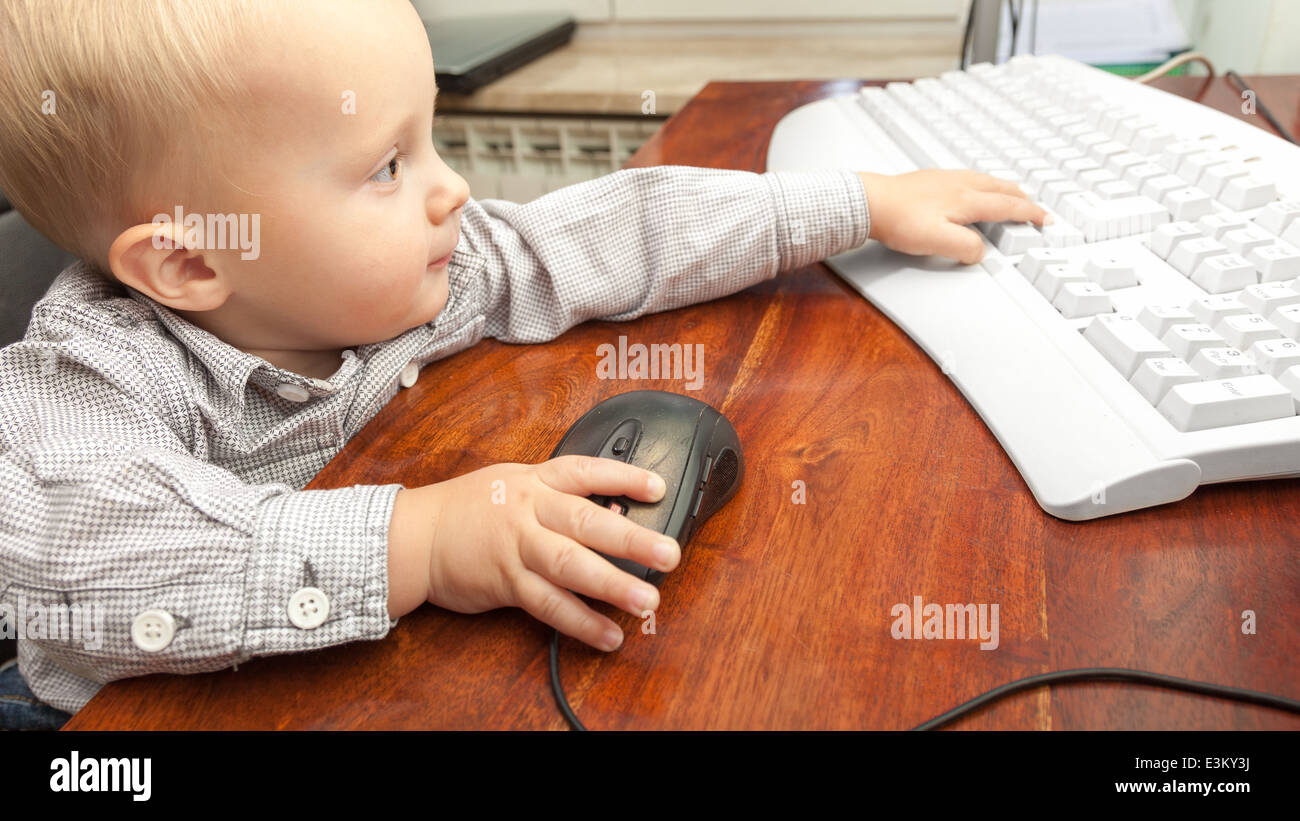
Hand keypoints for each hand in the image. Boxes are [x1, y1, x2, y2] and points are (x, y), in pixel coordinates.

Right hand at [418, 456, 679, 651]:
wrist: (416, 535)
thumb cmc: (469, 509)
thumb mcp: (514, 484)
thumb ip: (559, 496)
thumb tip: (614, 513)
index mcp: (536, 481)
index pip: (586, 472)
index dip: (624, 477)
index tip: (659, 488)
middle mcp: (530, 511)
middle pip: (587, 522)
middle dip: (632, 539)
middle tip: (669, 553)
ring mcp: (518, 547)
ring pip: (570, 565)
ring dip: (612, 585)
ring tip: (646, 601)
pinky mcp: (506, 583)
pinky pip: (549, 604)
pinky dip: (580, 622)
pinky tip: (608, 635)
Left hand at [857, 169, 1048, 264]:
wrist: (870, 202)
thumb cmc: (899, 220)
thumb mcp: (937, 241)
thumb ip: (965, 247)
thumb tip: (980, 251)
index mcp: (968, 200)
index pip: (1008, 206)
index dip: (1029, 214)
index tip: (1045, 220)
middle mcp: (961, 184)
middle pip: (1002, 189)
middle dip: (1023, 199)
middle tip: (1035, 207)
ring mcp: (946, 179)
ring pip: (986, 180)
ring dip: (1005, 188)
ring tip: (1012, 194)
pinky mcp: (932, 179)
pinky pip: (970, 177)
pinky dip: (985, 183)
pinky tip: (974, 187)